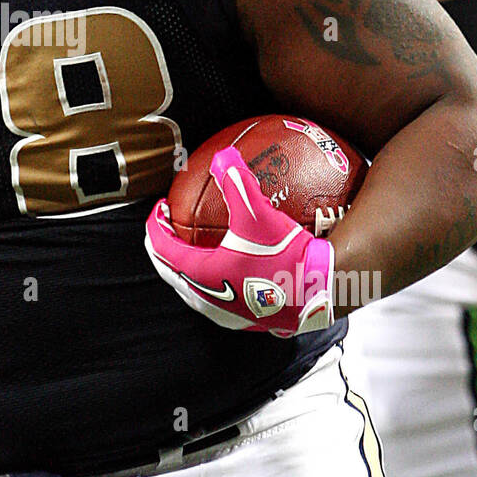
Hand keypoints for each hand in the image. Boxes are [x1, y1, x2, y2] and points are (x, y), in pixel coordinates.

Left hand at [144, 146, 334, 336]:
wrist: (320, 292)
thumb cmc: (286, 256)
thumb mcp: (258, 215)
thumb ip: (237, 183)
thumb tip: (223, 155)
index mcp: (201, 272)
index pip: (161, 247)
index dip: (156, 225)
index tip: (161, 208)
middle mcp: (206, 298)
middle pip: (169, 271)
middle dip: (162, 246)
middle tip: (166, 226)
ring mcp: (223, 314)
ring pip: (189, 289)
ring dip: (182, 266)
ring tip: (189, 247)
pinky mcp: (243, 320)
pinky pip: (212, 299)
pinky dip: (206, 280)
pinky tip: (225, 268)